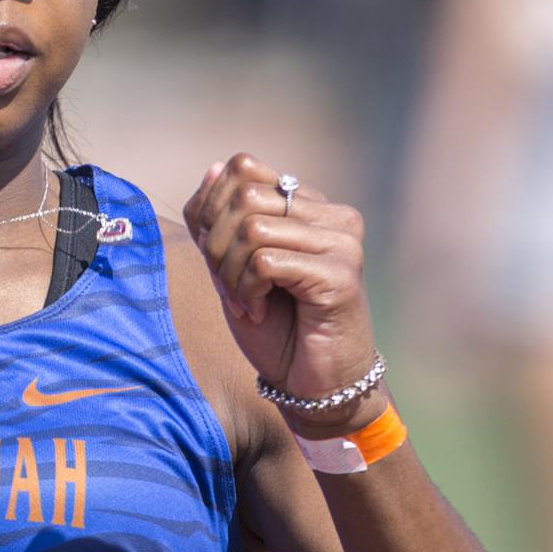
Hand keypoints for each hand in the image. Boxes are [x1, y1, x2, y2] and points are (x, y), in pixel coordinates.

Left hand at [183, 153, 382, 433]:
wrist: (314, 384)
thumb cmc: (275, 325)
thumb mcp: (231, 265)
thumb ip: (218, 220)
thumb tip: (213, 168)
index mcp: (310, 205)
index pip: (243, 167)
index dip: (211, 208)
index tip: (215, 255)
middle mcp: (334, 215)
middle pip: (244, 196)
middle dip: (217, 244)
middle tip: (226, 285)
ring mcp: (342, 243)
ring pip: (252, 227)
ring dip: (230, 273)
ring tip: (243, 300)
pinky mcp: (341, 275)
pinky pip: (266, 262)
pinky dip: (246, 290)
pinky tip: (258, 312)